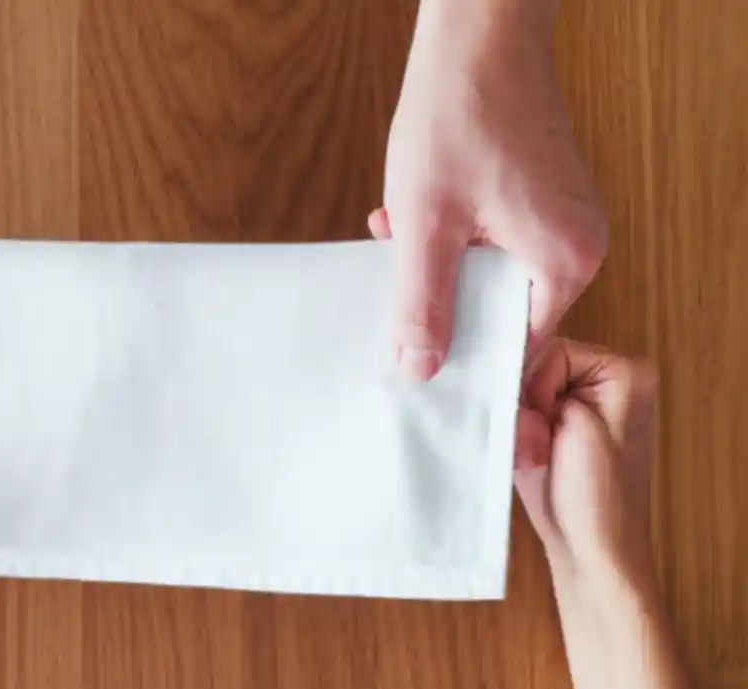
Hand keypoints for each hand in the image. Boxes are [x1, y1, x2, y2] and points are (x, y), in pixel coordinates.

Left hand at [371, 0, 606, 379]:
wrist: (478, 34)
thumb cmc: (457, 117)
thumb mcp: (425, 225)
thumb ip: (423, 304)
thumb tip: (421, 370)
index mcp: (566, 261)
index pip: (517, 343)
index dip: (466, 355)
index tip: (418, 364)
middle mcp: (580, 242)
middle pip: (502, 308)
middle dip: (441, 298)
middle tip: (392, 286)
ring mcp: (563, 216)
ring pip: (490, 270)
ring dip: (436, 261)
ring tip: (394, 233)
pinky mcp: (542, 194)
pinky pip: (494, 238)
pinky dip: (449, 233)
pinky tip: (408, 213)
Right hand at [512, 338, 657, 580]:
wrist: (592, 554)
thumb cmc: (595, 497)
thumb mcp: (574, 425)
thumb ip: (540, 382)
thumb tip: (502, 361)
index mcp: (625, 370)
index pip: (550, 348)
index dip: (533, 385)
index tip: (543, 422)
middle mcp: (608, 380)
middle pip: (534, 367)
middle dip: (523, 405)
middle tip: (537, 445)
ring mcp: (583, 404)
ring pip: (522, 392)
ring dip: (517, 424)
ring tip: (534, 457)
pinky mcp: (562, 426)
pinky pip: (521, 412)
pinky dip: (515, 435)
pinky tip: (529, 459)